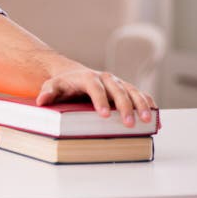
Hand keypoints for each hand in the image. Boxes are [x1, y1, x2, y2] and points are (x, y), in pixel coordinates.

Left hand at [36, 68, 157, 126]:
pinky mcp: (125, 88)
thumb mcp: (52, 86)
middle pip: (117, 90)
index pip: (95, 88)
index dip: (100, 101)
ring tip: (146, 120)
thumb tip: (41, 101)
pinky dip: (148, 103)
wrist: (73, 74)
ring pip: (132, 91)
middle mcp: (105, 78)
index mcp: (87, 77)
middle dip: (124, 107)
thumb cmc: (63, 84)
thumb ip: (48, 92)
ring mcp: (117, 82)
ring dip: (140, 105)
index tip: (103, 115)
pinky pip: (139, 94)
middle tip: (129, 123)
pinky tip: (154, 115)